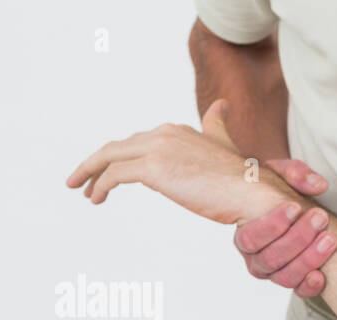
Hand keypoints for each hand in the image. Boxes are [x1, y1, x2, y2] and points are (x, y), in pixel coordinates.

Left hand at [65, 100, 315, 229]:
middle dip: (96, 163)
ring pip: (109, 157)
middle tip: (82, 180)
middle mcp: (164, 134)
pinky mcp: (154, 169)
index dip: (121, 156)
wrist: (255, 192)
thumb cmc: (244, 180)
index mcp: (178, 131)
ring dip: (91, 174)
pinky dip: (100, 185)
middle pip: (118, 147)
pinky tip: (96, 198)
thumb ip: (217, 125)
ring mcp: (158, 149)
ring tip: (84, 191)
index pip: (139, 141)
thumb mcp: (225, 145)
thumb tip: (220, 105)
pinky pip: (115, 175)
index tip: (108, 171)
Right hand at [234, 161, 335, 297]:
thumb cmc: (278, 191)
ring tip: (330, 238)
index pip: (251, 237)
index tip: (295, 207)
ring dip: (309, 258)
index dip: (273, 224)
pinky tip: (321, 274)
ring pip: (285, 277)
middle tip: (320, 218)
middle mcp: (255, 257)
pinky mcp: (292, 280)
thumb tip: (318, 185)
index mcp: (244, 233)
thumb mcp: (282, 173)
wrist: (289, 210)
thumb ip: (295, 173)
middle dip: (298, 238)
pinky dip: (309, 286)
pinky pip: (298, 291)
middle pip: (271, 258)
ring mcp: (274, 272)